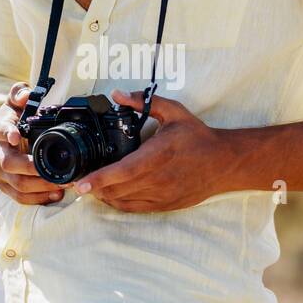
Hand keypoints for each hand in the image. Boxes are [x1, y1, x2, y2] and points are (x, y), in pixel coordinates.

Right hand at [0, 83, 65, 206]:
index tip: (16, 136)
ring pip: (17, 185)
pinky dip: (38, 199)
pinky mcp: (7, 187)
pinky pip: (20, 198)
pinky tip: (56, 195)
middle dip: (34, 169)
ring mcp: (1, 174)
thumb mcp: (12, 104)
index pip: (1, 131)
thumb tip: (25, 93)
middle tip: (57, 170)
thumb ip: (19, 94)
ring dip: (40, 187)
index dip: (7, 133)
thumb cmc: (9, 122)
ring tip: (62, 184)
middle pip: (10, 165)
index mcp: (0, 132)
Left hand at [72, 89, 225, 212]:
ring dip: (105, 195)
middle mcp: (158, 178)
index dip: (100, 178)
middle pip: (118, 189)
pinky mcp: (165, 204)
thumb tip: (118, 94)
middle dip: (95, 187)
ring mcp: (162, 195)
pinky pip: (135, 208)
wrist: (223, 162)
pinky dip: (119, 203)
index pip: (124, 170)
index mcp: (158, 154)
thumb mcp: (174, 112)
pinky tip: (111, 195)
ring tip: (93, 187)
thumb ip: (145, 102)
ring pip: (124, 201)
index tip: (81, 182)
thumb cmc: (197, 137)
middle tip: (79, 180)